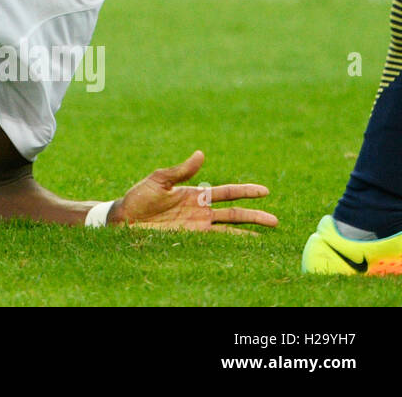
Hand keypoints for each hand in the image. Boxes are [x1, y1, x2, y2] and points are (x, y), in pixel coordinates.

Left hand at [110, 150, 276, 233]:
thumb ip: (182, 171)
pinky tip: (244, 248)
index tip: (265, 191)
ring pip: (229, 229)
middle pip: (233, 212)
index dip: (245, 191)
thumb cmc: (139, 197)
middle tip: (276, 220)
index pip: (226, 192)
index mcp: (195, 194)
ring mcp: (197, 226)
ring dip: (248, 232)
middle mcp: (201, 210)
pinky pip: (215, 242)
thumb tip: (201, 153)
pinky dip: (231, 244)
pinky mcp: (191, 238)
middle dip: (254, 215)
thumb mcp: (160, 180)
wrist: (125, 219)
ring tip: (268, 236)